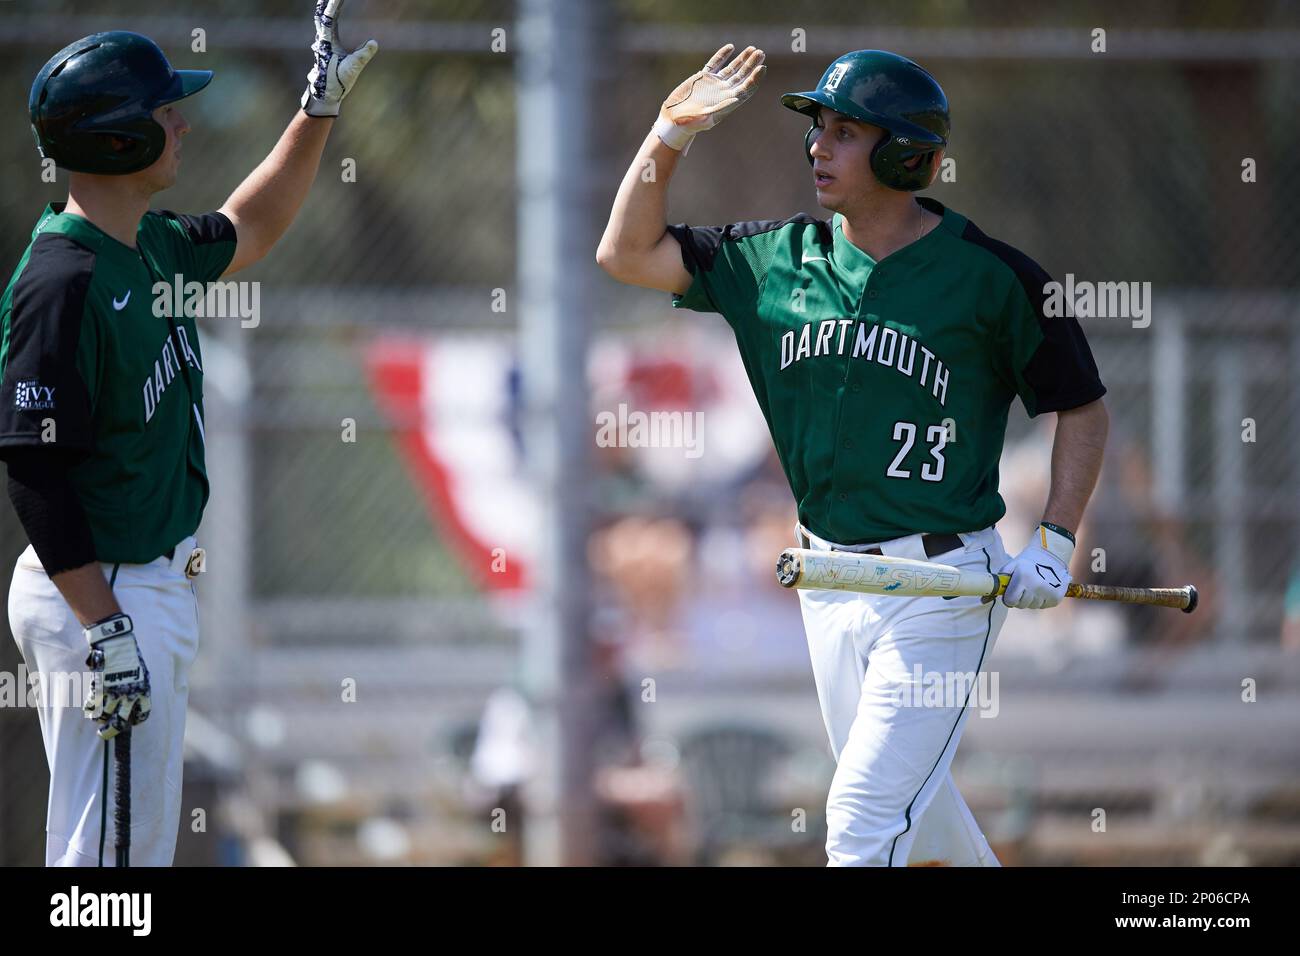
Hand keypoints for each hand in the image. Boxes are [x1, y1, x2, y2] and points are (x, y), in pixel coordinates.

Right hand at [83, 614, 151, 739]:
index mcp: (143, 691)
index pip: (143, 714)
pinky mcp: (99, 688)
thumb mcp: (141, 672)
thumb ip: (137, 687)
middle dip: (111, 731)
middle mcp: (129, 695)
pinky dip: (88, 709)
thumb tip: (132, 700)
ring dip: (98, 719)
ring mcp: (113, 692)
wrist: (116, 642)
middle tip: (104, 734)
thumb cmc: (130, 655)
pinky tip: (88, 709)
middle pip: (120, 723)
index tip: (130, 721)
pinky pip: (92, 706)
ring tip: (96, 718)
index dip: (135, 720)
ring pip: (102, 717)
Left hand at [301, 0, 378, 117]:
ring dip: (327, 8)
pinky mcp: (327, 47)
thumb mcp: (352, 69)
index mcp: (326, 41)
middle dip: (327, 2)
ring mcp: (323, 42)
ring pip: (322, 19)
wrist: (325, 94)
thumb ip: (363, 55)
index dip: (334, 4)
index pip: (329, 17)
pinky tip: (333, 15)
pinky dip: (330, 16)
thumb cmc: (336, 82)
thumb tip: (373, 42)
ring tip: (333, 0)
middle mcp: (322, 39)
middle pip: (322, 14)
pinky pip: (326, 26)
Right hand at [653, 43, 765, 152]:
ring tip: (753, 49)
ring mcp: (714, 84)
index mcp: (727, 102)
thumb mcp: (706, 118)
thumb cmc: (690, 123)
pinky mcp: (703, 78)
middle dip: (752, 65)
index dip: (755, 78)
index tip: (762, 67)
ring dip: (742, 59)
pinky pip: (715, 63)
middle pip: (742, 76)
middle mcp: (723, 92)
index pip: (746, 89)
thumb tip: (737, 99)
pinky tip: (730, 47)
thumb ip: (721, 108)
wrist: (674, 120)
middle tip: (761, 53)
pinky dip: (722, 55)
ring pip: (732, 69)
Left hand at [998, 524, 1074, 609]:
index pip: (1010, 601)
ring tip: (1034, 585)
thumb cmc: (1026, 562)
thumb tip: (983, 601)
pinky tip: (1043, 588)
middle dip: (1020, 598)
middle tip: (1024, 586)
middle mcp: (1036, 586)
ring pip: (1032, 606)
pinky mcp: (1056, 597)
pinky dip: (1042, 600)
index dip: (1009, 598)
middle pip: (1021, 605)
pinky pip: (1043, 606)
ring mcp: (1048, 592)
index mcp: (1023, 577)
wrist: (1051, 555)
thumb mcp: (1010, 567)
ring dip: (1031, 599)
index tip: (1012, 591)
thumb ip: (997, 584)